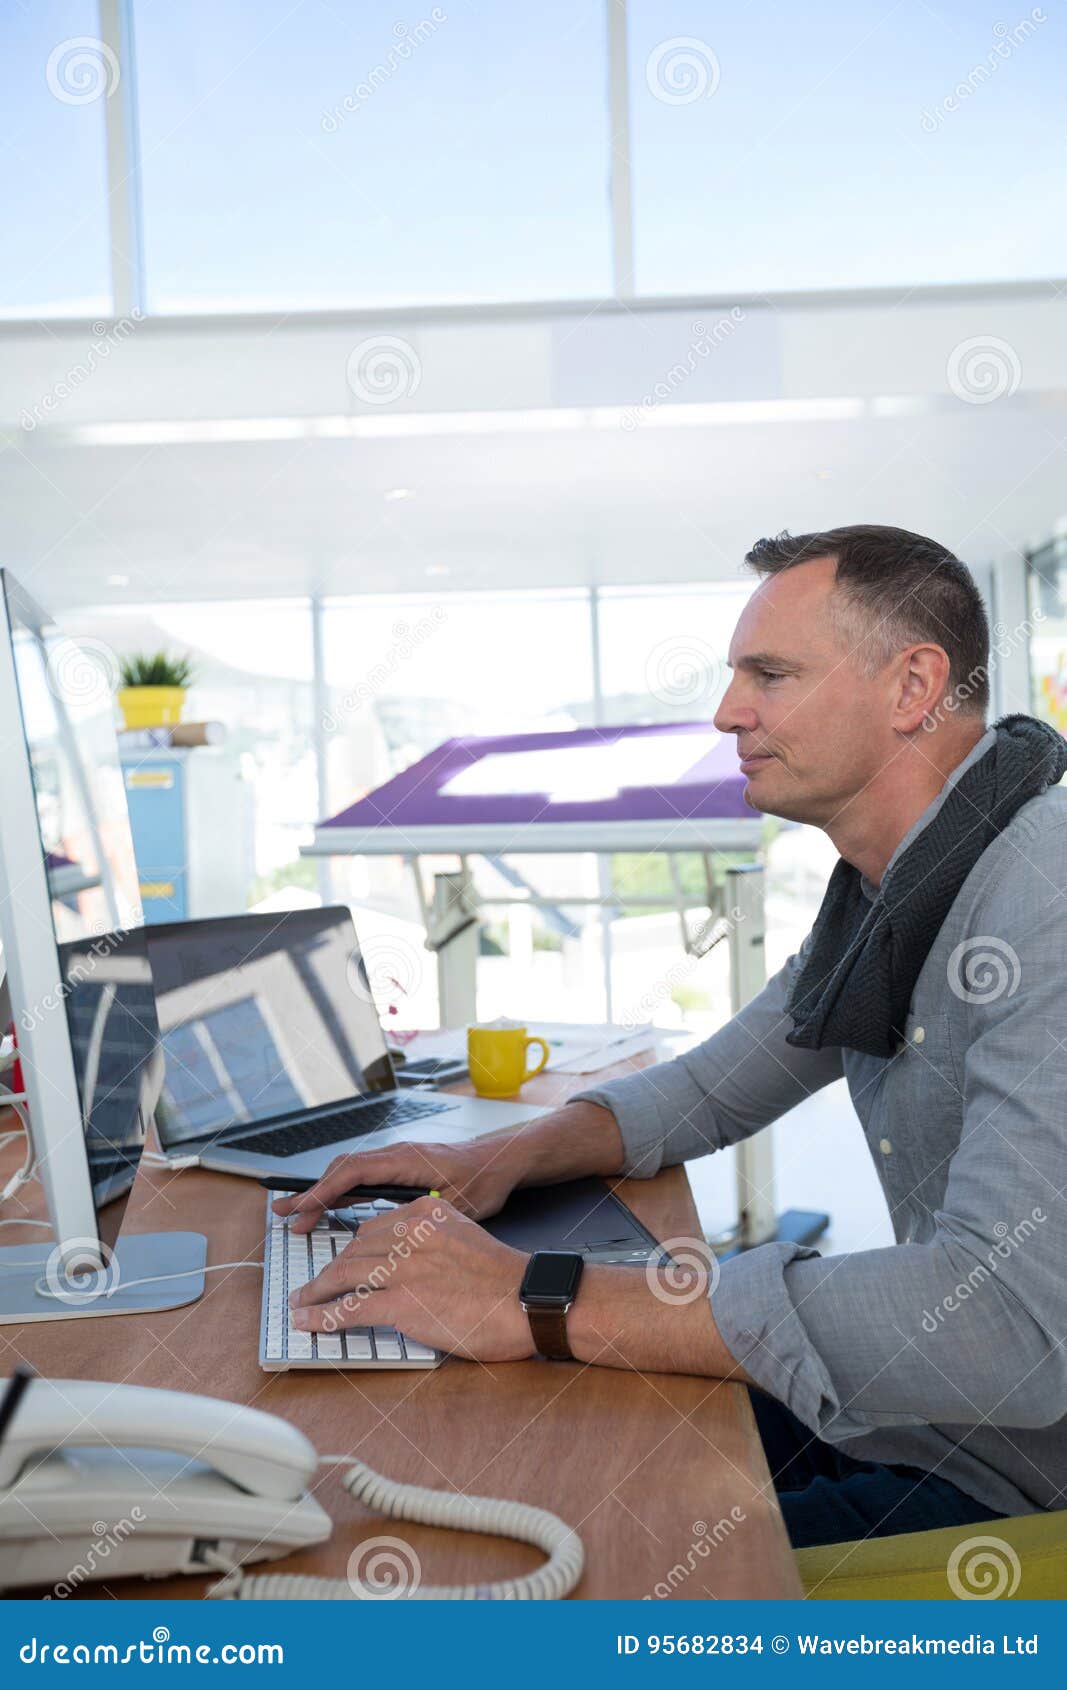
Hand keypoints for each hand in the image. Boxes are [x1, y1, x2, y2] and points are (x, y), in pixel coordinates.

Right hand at [272, 1134, 524, 1231]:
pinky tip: (331, 1207)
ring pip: (350, 1171)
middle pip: (343, 1169)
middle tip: (284, 1213)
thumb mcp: (458, 1204)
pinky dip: (342, 1190)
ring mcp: (397, 1160)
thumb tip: (392, 1233)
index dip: (324, 1192)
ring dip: (324, 1191)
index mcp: (406, 1160)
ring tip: (297, 1212)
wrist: (502, 1160)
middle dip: (312, 1192)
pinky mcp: (401, 1168)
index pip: (353, 1172)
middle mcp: (396, 1155)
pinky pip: (363, 1176)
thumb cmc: (485, 1178)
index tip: (301, 1210)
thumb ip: (422, 1215)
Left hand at [288, 1196, 534, 1361]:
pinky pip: (349, 1308)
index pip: (373, 1228)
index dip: (350, 1250)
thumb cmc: (502, 1279)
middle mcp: (410, 1234)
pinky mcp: (402, 1302)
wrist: (527, 1300)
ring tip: (300, 1304)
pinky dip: (321, 1316)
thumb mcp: (464, 1238)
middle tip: (310, 1285)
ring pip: (344, 1275)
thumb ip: (431, 1241)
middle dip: (328, 1270)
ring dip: (316, 1292)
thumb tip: (404, 1263)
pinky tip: (308, 1322)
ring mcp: (404, 1267)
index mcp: (426, 1213)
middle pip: (354, 1250)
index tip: (337, 1262)